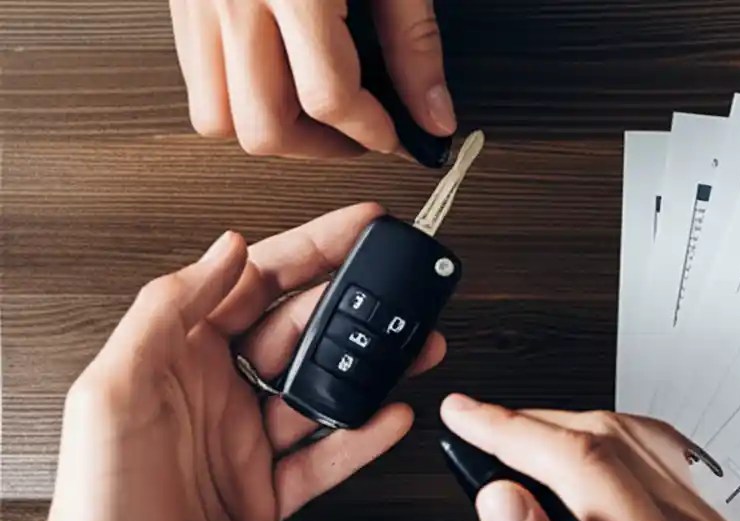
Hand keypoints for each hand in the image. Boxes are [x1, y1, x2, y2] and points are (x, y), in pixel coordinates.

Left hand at [0, 203, 444, 520]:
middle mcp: (219, 391)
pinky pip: (329, 455)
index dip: (312, 247)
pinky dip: (364, 436)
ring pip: (325, 389)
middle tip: (405, 288)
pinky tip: (392, 416)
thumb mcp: (116, 391)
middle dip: (357, 304)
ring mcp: (249, 440)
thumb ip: (168, 310)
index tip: (360, 225)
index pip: (256, 281)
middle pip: (302, 329)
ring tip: (417, 348)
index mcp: (179, 354)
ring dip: (373, 367)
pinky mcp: (270, 490)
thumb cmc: (98, 506)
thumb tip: (225, 248)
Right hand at [170, 0, 454, 157]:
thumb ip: (414, 43)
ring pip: (215, 116)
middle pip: (262, 127)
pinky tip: (279, 78)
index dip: (372, 133)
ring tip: (316, 115)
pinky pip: (196, 78)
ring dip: (271, 131)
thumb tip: (433, 116)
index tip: (397, 135)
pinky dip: (238, 96)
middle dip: (321, 148)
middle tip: (359, 134)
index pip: (328, 98)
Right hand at [440, 397, 739, 520]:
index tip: (467, 417)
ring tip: (510, 441)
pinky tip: (569, 457)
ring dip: (568, 429)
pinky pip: (657, 464)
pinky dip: (602, 448)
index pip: (590, 468)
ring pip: (638, 441)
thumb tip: (502, 501)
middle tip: (476, 426)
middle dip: (535, 424)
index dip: (517, 433)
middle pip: (616, 442)